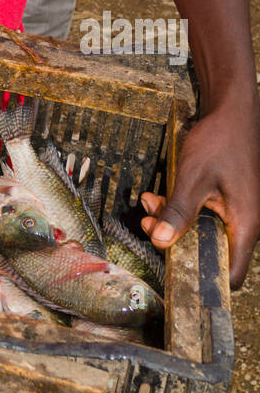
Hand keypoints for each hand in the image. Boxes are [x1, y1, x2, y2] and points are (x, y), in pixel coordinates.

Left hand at [140, 106, 259, 287]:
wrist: (232, 112)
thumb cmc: (220, 141)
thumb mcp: (193, 177)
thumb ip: (178, 211)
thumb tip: (160, 241)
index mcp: (245, 226)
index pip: (232, 275)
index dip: (206, 280)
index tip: (175, 272)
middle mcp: (243, 224)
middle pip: (208, 251)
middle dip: (175, 240)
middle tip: (149, 223)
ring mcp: (235, 212)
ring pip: (200, 231)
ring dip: (172, 220)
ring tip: (149, 203)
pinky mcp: (225, 201)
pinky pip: (200, 214)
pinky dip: (180, 207)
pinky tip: (159, 195)